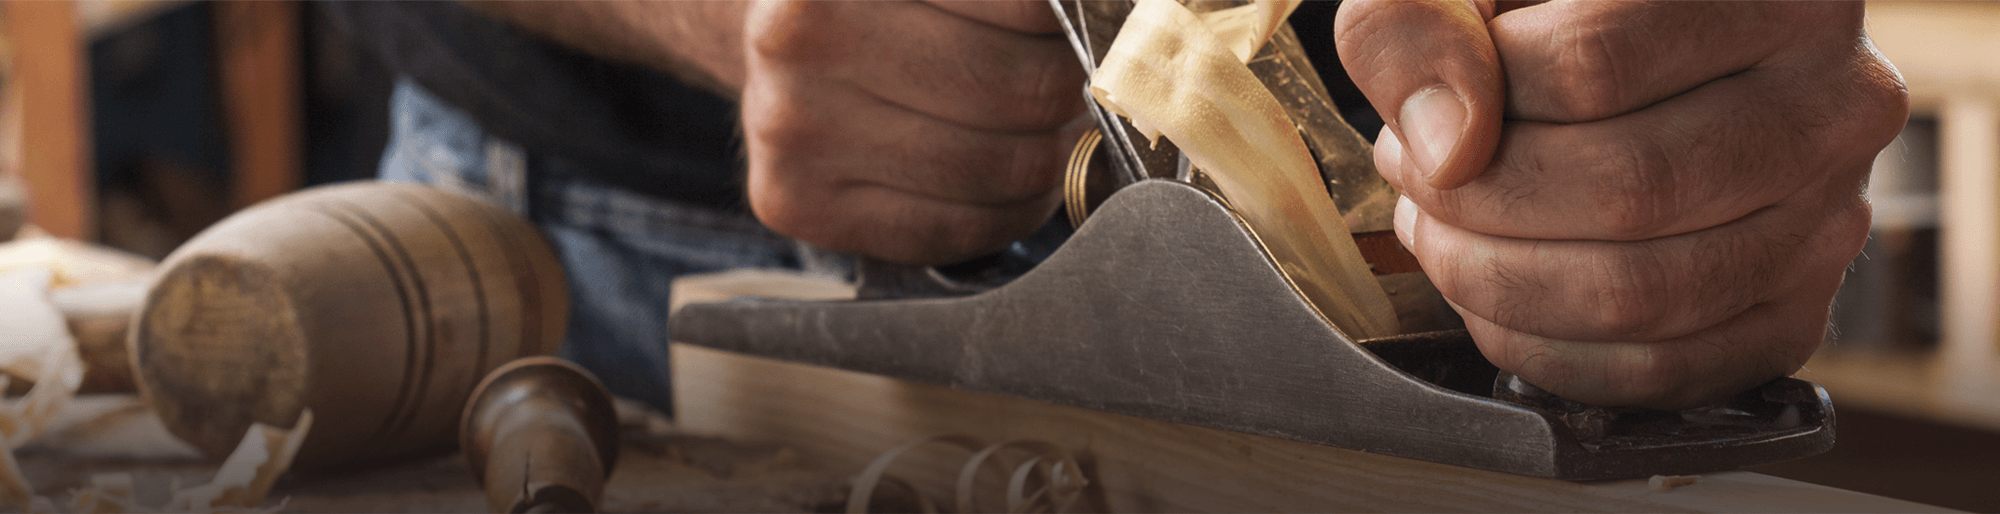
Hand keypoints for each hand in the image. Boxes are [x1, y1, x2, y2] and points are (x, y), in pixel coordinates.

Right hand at [740, 0, 1087, 264]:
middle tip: (1087, 79)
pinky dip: (1007, 212)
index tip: (1103, 25)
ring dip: (1053, 156)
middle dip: (1074, 89)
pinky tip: (1014, 181)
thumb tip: (1118, 17)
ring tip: (1056, 128)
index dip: (1084, 20)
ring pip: (996, 168)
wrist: (765, 35)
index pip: (1032, 8)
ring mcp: (794, 130)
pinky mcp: (797, 202)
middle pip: (1021, 89)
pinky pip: (950, 231)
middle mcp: (803, 40)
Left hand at [1335, 0, 1908, 407]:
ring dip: (1499, 280)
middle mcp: (1836, 102)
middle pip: (1628, 189)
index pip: (1594, 68)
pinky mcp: (1796, 315)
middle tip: (1419, 182)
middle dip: (1481, 203)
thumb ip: (1416, 27)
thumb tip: (1447, 150)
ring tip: (1444, 230)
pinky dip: (1545, 350)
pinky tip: (1493, 297)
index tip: (1422, 114)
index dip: (1474, 106)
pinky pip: (1662, 372)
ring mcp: (1832, 219)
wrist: (1619, 67)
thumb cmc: (1542, 21)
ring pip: (1643, 292)